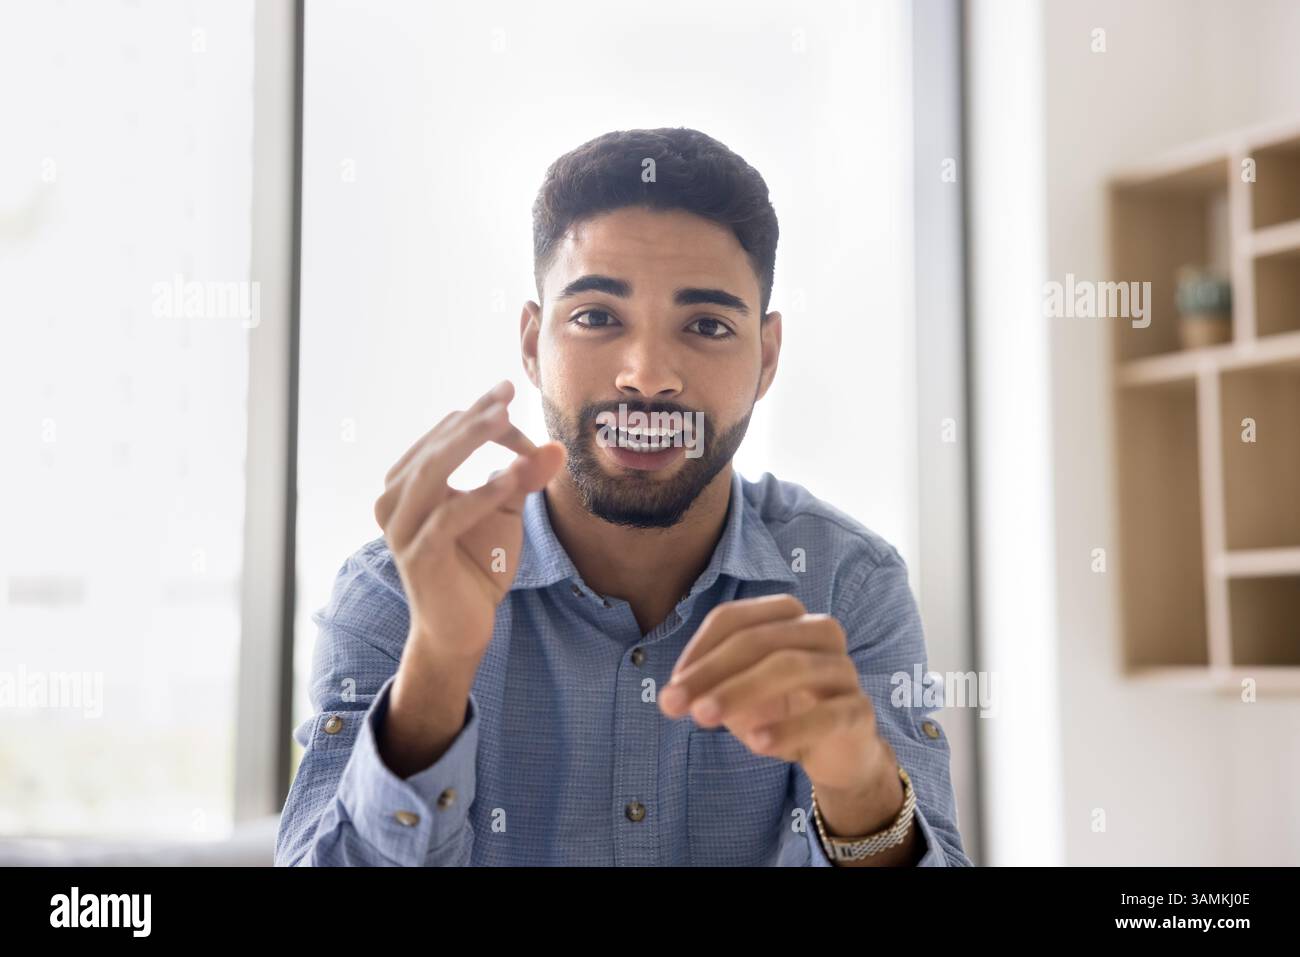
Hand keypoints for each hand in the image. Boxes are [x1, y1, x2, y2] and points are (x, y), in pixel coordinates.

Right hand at [373, 380, 565, 666]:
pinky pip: (449, 517)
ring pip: (434, 473)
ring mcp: (402, 528)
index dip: (480, 417)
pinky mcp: (418, 555)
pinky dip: (481, 494)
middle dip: (474, 419)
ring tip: (507, 421)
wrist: (461, 628)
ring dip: (471, 443)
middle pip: (436, 447)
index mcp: (407, 482)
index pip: (443, 435)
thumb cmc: (477, 564)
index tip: (512, 397)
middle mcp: (394, 500)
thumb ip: (523, 478)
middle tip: (507, 393)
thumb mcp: (505, 512)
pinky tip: (512, 478)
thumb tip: (557, 447)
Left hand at [658, 594, 890, 793]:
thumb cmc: (781, 710)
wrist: (837, 752)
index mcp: (787, 616)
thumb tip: (672, 697)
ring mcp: (843, 668)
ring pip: (792, 665)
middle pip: (759, 639)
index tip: (672, 687)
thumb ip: (707, 689)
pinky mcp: (859, 709)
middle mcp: (819, 632)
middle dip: (711, 672)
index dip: (698, 650)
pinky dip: (789, 729)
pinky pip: (826, 714)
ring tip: (704, 719)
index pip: (734, 618)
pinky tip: (758, 745)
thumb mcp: (737, 694)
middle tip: (674, 705)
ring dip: (740, 691)